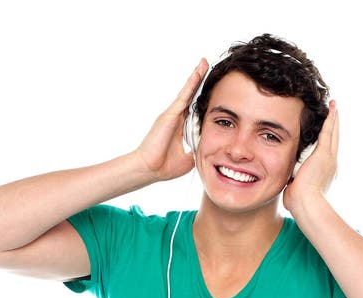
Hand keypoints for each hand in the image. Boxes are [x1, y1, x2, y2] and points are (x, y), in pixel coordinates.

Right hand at [135, 59, 209, 181]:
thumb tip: (210, 150)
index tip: (213, 89)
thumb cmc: (165, 166)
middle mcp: (176, 117)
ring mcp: (173, 114)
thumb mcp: (189, 158)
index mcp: (181, 127)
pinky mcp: (170, 114)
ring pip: (187, 92)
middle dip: (198, 80)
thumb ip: (198, 151)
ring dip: (196, 77)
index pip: (194, 109)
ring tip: (204, 63)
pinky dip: (191, 84)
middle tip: (207, 66)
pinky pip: (184, 96)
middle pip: (191, 95)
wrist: (150, 168)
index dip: (202, 99)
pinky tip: (198, 73)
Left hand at [283, 100, 338, 213]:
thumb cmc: (300, 203)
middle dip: (334, 127)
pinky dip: (331, 119)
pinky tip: (332, 108)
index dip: (327, 142)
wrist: (307, 204)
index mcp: (325, 173)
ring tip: (334, 107)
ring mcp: (329, 158)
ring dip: (334, 120)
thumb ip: (295, 183)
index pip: (326, 153)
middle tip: (335, 114)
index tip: (328, 133)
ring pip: (333, 134)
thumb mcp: (297, 190)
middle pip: (334, 140)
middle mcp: (331, 164)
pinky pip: (328, 131)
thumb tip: (290, 182)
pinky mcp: (324, 153)